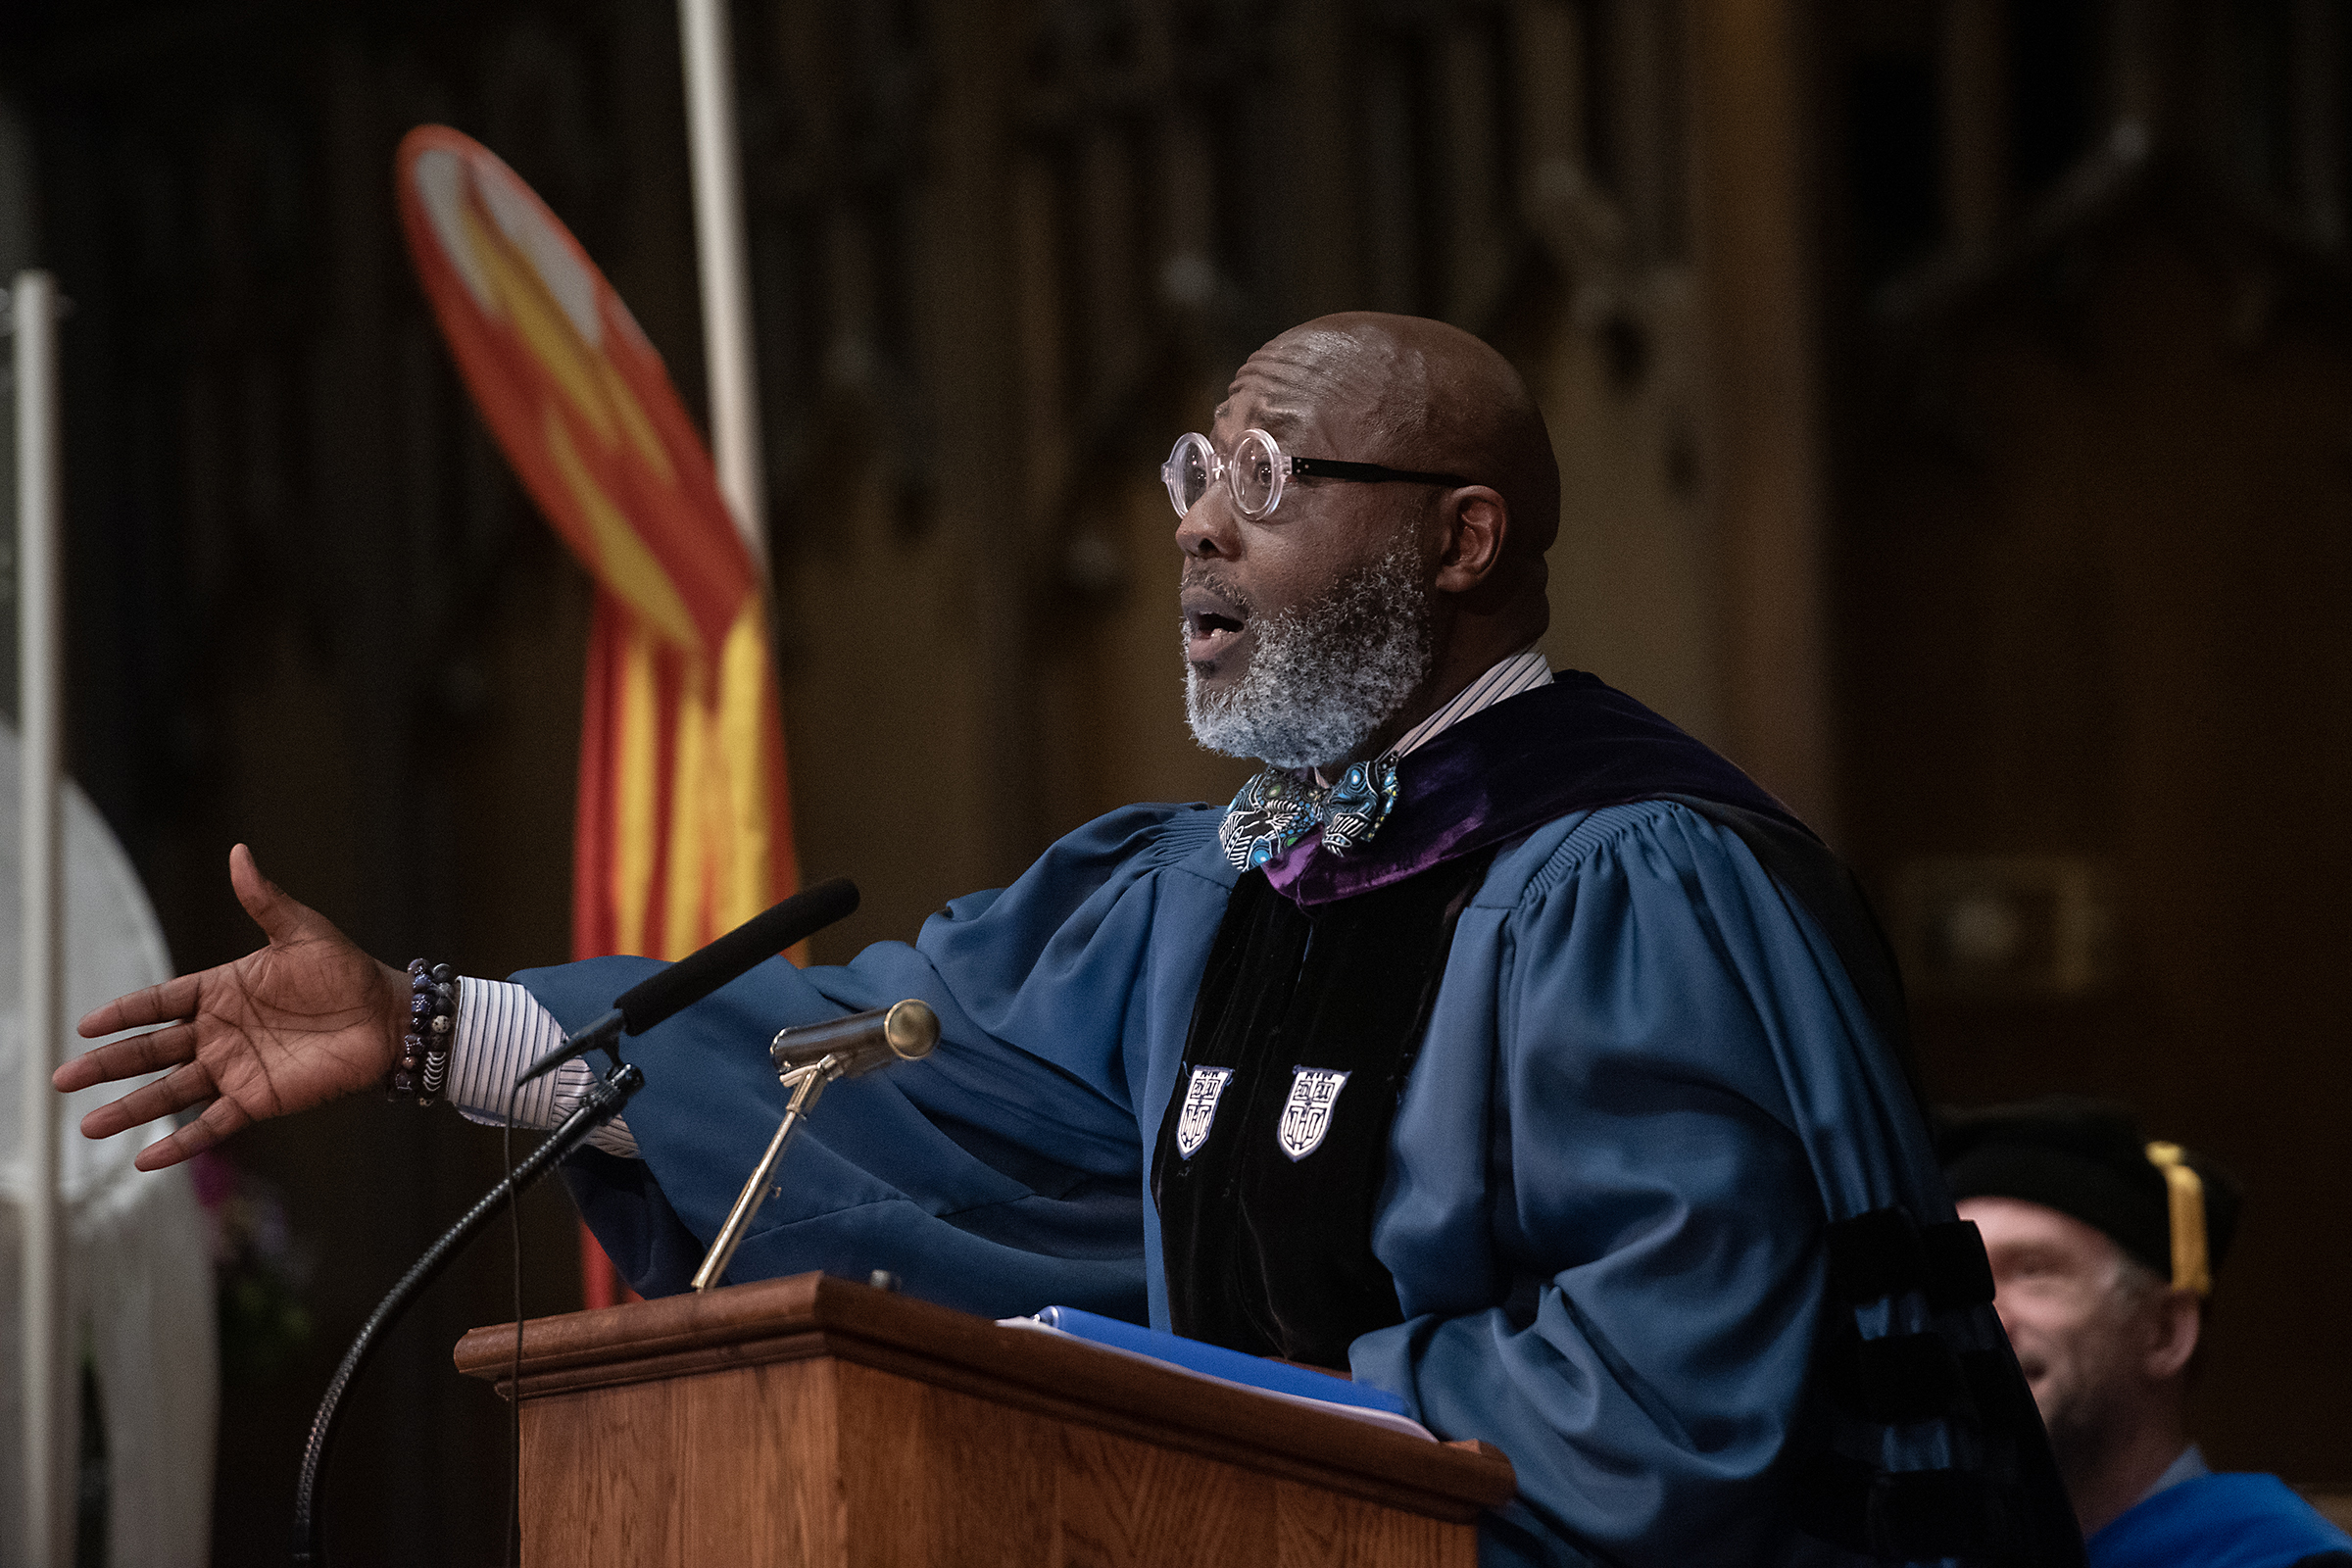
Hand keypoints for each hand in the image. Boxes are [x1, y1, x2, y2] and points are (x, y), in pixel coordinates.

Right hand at [55, 843, 413, 1170]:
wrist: (389, 1017)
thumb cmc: (347, 971)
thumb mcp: (302, 931)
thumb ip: (264, 900)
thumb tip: (239, 852)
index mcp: (221, 990)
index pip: (159, 1002)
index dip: (123, 1014)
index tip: (84, 1025)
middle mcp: (219, 1032)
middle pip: (152, 1050)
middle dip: (108, 1064)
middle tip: (63, 1079)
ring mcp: (235, 1068)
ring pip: (171, 1091)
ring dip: (131, 1109)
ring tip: (87, 1126)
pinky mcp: (259, 1099)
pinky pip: (213, 1123)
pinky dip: (181, 1143)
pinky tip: (145, 1160)